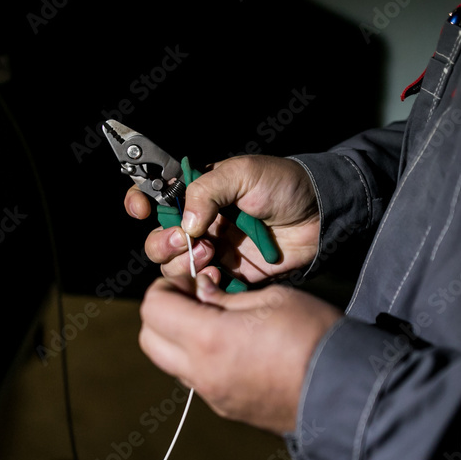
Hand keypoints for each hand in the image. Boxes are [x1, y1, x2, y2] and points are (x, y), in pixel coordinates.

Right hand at [124, 155, 318, 285]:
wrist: (321, 216)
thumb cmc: (284, 184)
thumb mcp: (244, 173)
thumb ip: (207, 191)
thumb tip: (185, 224)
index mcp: (197, 192)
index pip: (154, 196)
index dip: (139, 202)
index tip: (141, 209)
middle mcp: (199, 222)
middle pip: (157, 239)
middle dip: (164, 242)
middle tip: (187, 240)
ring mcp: (212, 250)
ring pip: (173, 266)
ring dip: (183, 262)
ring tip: (212, 253)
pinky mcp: (229, 275)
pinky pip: (202, 286)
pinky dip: (202, 284)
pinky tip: (218, 274)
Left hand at [138, 273, 341, 433]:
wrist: (346, 391)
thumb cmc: (314, 335)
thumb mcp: (271, 299)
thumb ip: (225, 296)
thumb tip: (200, 293)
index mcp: (208, 340)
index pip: (152, 309)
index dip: (165, 287)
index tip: (192, 278)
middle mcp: (201, 373)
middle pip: (149, 340)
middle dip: (163, 313)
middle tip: (196, 297)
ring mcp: (212, 396)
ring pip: (170, 363)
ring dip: (180, 338)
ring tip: (218, 321)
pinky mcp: (227, 408)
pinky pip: (196, 380)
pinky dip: (200, 359)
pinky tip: (234, 345)